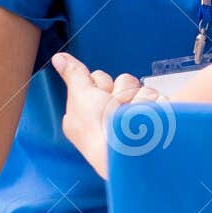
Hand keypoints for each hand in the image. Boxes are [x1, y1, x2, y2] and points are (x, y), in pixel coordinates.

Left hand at [51, 52, 157, 178]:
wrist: (127, 152)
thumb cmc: (98, 131)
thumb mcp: (81, 96)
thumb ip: (73, 74)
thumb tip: (59, 59)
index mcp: (88, 111)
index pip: (99, 80)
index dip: (99, 84)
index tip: (97, 96)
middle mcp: (110, 114)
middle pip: (119, 81)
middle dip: (117, 91)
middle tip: (112, 108)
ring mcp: (132, 117)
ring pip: (136, 88)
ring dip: (133, 99)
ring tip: (129, 117)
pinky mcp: (151, 117)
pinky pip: (152, 96)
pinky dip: (147, 106)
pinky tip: (142, 119)